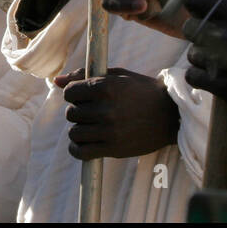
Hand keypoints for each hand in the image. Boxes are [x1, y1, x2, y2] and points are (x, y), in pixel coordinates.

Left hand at [57, 67, 179, 160]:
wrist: (170, 114)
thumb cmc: (141, 90)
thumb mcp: (116, 76)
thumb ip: (84, 76)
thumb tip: (56, 81)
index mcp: (106, 87)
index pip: (69, 92)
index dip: (73, 93)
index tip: (82, 96)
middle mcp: (106, 109)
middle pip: (71, 112)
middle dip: (77, 110)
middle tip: (91, 111)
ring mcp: (110, 130)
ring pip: (74, 132)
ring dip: (78, 128)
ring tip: (90, 125)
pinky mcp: (114, 148)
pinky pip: (81, 151)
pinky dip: (77, 148)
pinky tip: (85, 141)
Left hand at [182, 0, 226, 116]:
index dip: (195, 4)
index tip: (197, 8)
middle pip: (190, 28)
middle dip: (198, 35)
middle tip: (214, 42)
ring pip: (192, 53)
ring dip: (202, 59)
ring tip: (222, 62)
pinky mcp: (223, 86)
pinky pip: (193, 75)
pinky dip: (201, 78)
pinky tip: (218, 78)